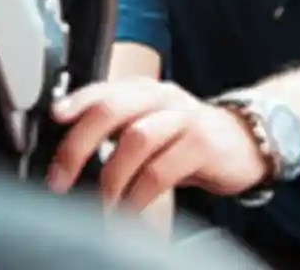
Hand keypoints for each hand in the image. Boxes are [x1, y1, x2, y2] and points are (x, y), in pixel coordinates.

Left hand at [46, 78, 270, 211]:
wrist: (246, 142)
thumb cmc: (187, 138)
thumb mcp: (151, 124)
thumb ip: (115, 129)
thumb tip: (65, 151)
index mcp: (143, 90)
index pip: (103, 88)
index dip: (76, 101)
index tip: (53, 119)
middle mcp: (161, 97)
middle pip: (111, 110)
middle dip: (78, 146)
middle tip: (59, 179)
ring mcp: (183, 118)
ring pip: (134, 140)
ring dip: (109, 178)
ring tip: (100, 205)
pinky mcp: (201, 144)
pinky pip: (160, 171)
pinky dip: (137, 196)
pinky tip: (129, 211)